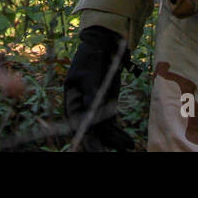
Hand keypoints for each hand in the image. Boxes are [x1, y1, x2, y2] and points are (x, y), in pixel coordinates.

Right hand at [64, 26, 134, 150]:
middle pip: (89, 129)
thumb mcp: (89, 74)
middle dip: (99, 142)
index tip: (92, 144)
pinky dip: (118, 133)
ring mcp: (95, 108)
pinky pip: (111, 124)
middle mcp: (82, 107)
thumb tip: (90, 112)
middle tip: (105, 152)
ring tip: (126, 146)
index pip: (75, 120)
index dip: (82, 133)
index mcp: (71, 99)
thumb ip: (90, 93)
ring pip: (102, 130)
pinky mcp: (107, 107)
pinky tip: (127, 141)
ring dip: (113, 140)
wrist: (104, 46)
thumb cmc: (91, 57)